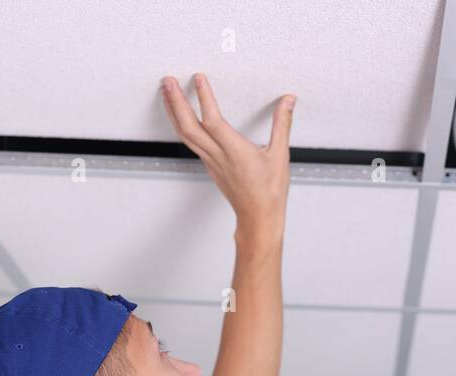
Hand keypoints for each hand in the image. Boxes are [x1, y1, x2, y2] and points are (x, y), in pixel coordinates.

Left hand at [160, 73, 293, 236]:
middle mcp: (219, 156)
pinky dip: (181, 125)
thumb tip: (288, 101)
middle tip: (167, 81)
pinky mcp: (210, 165)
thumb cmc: (269, 192)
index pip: (213, 120)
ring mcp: (211, 161)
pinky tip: (179, 117)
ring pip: (185, 135)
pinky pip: (190, 143)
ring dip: (173, 112)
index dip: (204, 98)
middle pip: (189, 127)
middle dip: (176, 102)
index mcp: (236, 152)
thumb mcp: (280, 155)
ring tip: (166, 92)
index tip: (199, 78)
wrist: (258, 217)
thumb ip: (282, 124)